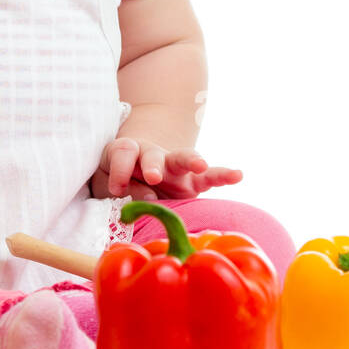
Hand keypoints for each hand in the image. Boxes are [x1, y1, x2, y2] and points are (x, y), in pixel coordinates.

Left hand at [91, 136, 242, 201]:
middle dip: (153, 165)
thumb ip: (128, 189)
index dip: (119, 169)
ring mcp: (175, 168)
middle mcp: (153, 155)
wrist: (134, 175)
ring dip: (191, 161)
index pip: (124, 152)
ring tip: (201, 165)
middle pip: (153, 154)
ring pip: (184, 158)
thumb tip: (149, 197)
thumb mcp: (110, 184)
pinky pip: (209, 177)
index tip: (116, 189)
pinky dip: (223, 176)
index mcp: (129, 152)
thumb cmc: (117, 179)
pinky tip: (238, 174)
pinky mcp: (193, 182)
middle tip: (152, 176)